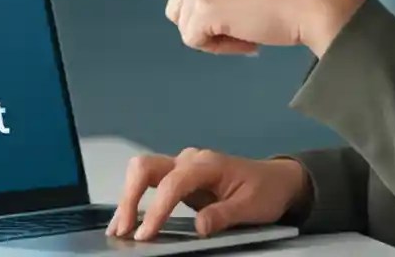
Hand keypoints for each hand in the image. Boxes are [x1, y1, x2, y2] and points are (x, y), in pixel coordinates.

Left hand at [68, 0, 364, 56]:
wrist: (311, 0)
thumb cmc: (283, 0)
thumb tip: (197, 25)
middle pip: (175, 14)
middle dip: (204, 27)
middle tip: (241, 20)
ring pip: (185, 30)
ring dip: (215, 38)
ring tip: (247, 23)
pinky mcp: (203, 4)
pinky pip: (197, 42)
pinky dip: (221, 47)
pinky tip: (245, 33)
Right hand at [107, 148, 310, 239]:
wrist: (277, 180)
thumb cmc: (266, 191)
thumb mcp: (252, 207)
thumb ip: (224, 215)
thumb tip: (199, 226)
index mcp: (208, 165)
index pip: (173, 184)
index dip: (157, 209)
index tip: (146, 235)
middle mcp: (190, 160)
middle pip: (147, 167)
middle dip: (129, 196)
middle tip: (123, 229)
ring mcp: (182, 166)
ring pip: (143, 173)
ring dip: (127, 199)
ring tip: (117, 230)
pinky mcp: (179, 178)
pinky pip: (150, 184)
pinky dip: (135, 200)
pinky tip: (128, 221)